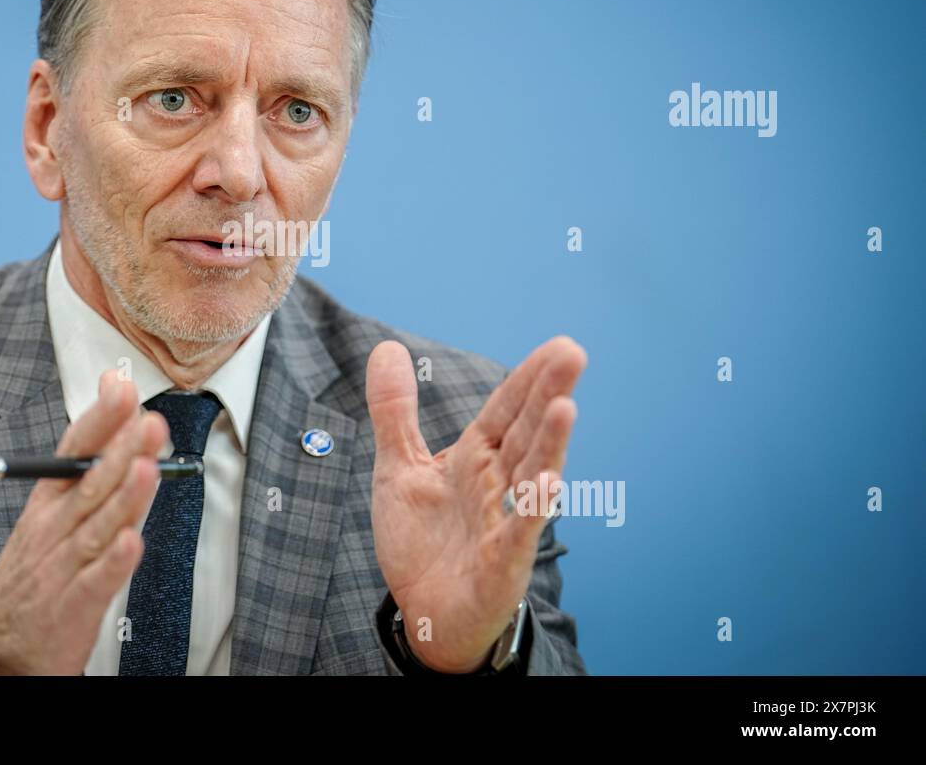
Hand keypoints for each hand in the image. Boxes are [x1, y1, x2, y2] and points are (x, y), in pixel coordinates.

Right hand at [0, 370, 167, 673]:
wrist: (4, 644)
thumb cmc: (40, 567)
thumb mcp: (55, 509)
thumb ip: (91, 455)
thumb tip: (116, 392)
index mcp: (48, 502)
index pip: (73, 450)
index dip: (99, 419)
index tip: (122, 388)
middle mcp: (54, 528)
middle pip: (89, 484)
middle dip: (120, 450)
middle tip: (148, 422)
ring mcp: (63, 566)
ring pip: (97, 526)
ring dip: (123, 497)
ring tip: (145, 469)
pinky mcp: (76, 605)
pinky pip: (97, 580)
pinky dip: (115, 561)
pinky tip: (132, 541)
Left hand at [367, 336, 586, 673]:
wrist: (424, 614)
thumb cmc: (423, 541)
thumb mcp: (399, 466)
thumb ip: (395, 410)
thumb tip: (387, 347)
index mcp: (474, 458)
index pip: (505, 410)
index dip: (527, 378)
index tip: (558, 346)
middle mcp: (496, 484)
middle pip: (524, 432)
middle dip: (547, 394)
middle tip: (573, 353)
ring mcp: (503, 521)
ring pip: (530, 475)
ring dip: (548, 443)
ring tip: (566, 406)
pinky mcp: (502, 562)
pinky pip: (519, 532)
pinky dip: (532, 509)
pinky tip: (547, 484)